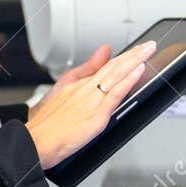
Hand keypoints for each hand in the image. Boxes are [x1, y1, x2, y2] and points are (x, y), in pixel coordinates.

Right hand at [24, 41, 155, 170]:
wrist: (36, 142)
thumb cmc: (45, 125)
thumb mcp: (60, 94)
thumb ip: (82, 75)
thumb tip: (96, 60)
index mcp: (77, 86)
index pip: (105, 67)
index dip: (123, 57)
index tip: (137, 50)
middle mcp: (85, 89)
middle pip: (113, 67)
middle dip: (133, 53)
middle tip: (149, 45)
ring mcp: (91, 101)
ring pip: (116, 75)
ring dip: (134, 60)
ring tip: (148, 50)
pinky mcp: (96, 115)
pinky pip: (116, 94)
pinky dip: (128, 80)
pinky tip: (138, 71)